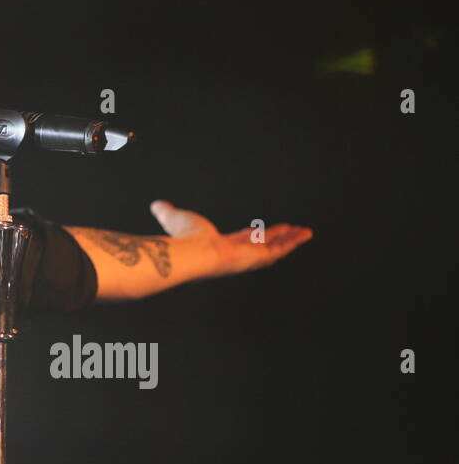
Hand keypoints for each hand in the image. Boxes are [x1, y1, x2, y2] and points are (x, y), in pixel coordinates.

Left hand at [150, 199, 312, 277]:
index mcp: (219, 246)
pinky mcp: (255, 258)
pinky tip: (303, 234)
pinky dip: (292, 242)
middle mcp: (235, 254)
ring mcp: (246, 258)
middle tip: (291, 231)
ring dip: (289, 240)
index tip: (261, 231)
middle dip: (277, 239)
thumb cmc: (180, 239)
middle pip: (261, 246)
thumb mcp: (174, 218)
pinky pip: (279, 250)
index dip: (252, 236)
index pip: (240, 241)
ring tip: (305, 232)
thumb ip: (166, 212)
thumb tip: (157, 205)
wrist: (188, 253)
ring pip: (274, 249)